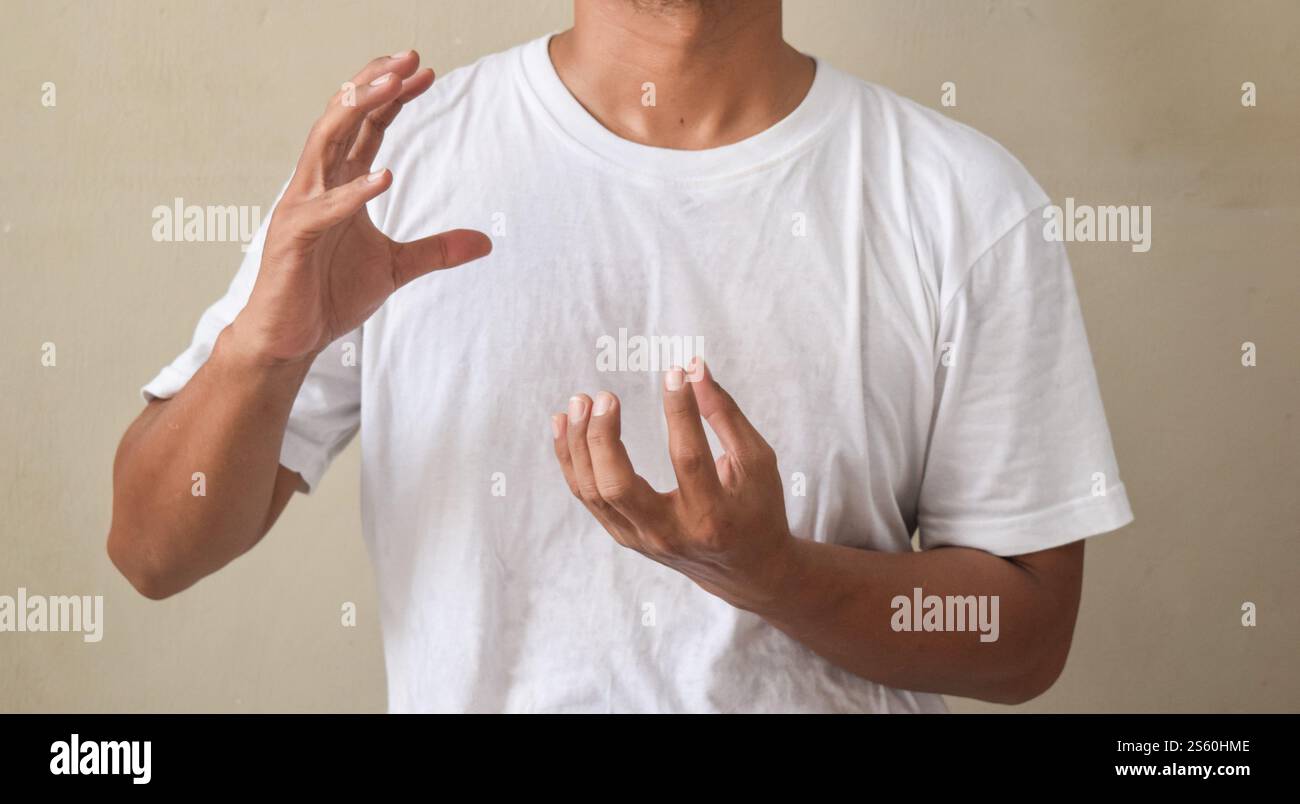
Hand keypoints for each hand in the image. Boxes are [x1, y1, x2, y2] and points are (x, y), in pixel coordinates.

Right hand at [231, 50, 491, 364]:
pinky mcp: (294, 239)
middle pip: (343, 119)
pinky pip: (324, 209)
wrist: (291, 337)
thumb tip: (485, 243)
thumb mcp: (396, 268)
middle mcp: (317, 185)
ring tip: (389, 87)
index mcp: (339, 184)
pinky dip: (354, 192)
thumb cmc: (330, 294)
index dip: (393, 97)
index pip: (366, 127)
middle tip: (410, 58)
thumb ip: (437, 251)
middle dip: (374, 85)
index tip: (426, 72)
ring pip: (324, 144)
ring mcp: (302, 208)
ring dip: (356, 112)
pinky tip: (385, 176)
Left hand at [551, 359, 798, 612]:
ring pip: (594, 492)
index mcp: (712, 516)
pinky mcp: (625, 536)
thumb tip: (693, 368)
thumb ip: (725, 416)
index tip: (674, 373)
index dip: (680, 411)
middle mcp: (670, 533)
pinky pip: (588, 496)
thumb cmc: (757, 508)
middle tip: (605, 396)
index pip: (687, 458)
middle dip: (603, 437)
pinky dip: (571, 460)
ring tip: (579, 402)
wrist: (746, 569)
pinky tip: (565, 424)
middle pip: (618, 486)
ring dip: (578, 444)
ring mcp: (642, 539)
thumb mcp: (757, 462)